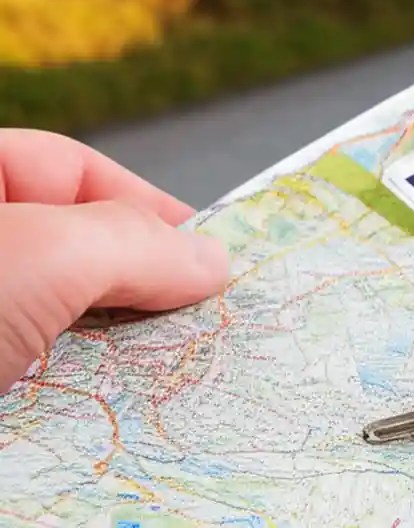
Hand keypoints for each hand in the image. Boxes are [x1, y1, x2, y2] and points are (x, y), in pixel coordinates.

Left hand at [0, 129, 227, 391]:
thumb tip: (212, 259)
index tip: (207, 250)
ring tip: (172, 373)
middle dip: (139, 283)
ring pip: (57, 321)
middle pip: (72, 248)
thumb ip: (137, 246)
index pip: (68, 168)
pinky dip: (77, 393)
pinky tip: (117, 412)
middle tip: (201, 316)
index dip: (145, 203)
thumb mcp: (44, 259)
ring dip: (114, 351)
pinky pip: (36, 377)